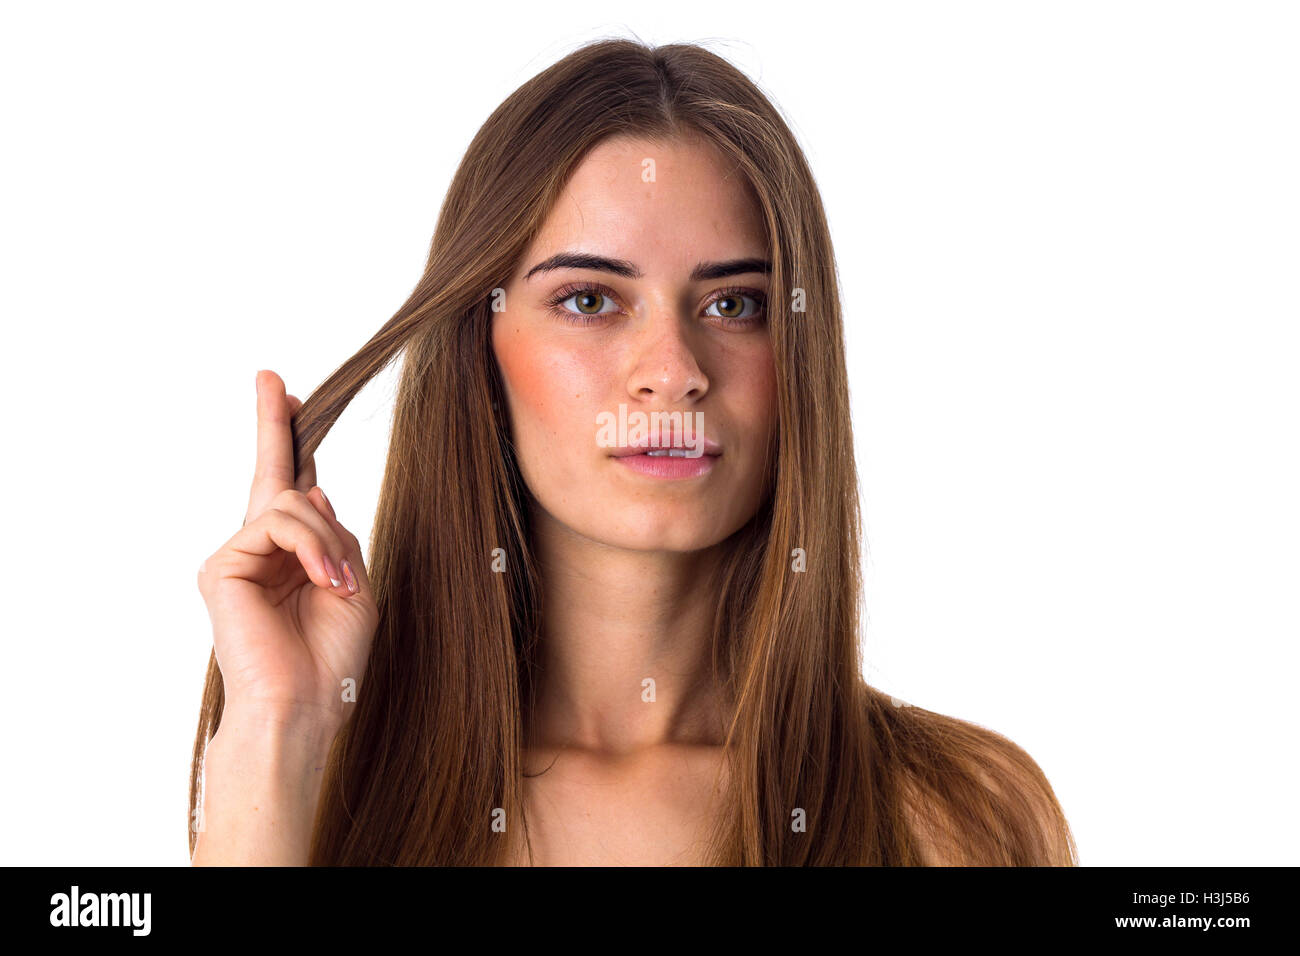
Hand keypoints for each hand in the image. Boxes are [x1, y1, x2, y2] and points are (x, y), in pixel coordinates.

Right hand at [196, 370, 377, 735]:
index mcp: (294, 556)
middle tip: (271, 379)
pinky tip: (325, 580)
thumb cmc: (332, 657)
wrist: (304, 706)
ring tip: (339, 584)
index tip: (290, 400)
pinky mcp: (221, 566)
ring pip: (290, 503)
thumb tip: (311, 489)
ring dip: (325, 539)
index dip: (292, 444)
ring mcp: (237, 556)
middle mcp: (261, 550)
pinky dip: (311, 547)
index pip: (294, 490)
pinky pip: (277, 525)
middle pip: (271, 475)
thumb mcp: (353, 583)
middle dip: (275, 425)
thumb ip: (333, 534)